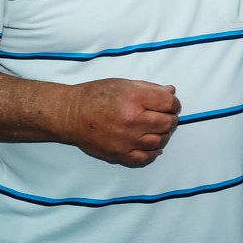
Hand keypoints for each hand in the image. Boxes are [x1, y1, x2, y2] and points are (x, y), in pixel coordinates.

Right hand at [57, 78, 179, 166]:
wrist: (70, 115)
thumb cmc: (95, 96)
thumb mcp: (122, 84)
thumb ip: (149, 88)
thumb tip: (171, 92)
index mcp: (134, 99)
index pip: (169, 103)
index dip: (173, 103)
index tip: (169, 104)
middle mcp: (132, 120)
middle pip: (168, 123)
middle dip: (170, 118)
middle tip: (163, 116)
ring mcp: (127, 140)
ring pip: (160, 141)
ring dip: (163, 135)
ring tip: (155, 129)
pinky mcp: (120, 154)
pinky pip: (146, 158)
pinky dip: (153, 152)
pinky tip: (150, 145)